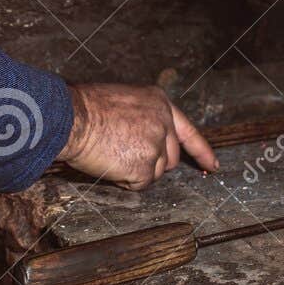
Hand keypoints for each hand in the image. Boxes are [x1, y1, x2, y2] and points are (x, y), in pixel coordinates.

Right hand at [57, 84, 217, 189]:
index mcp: (159, 103)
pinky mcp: (145, 166)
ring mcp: (156, 145)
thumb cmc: (86, 108)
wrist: (71, 118)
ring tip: (112, 153)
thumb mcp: (124, 100)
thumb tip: (144, 138)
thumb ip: (143, 118)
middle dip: (152, 163)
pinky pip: (140, 184)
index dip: (202, 152)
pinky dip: (125, 180)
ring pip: (155, 172)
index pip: (189, 131)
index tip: (212, 166)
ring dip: (135, 171)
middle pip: (170, 158)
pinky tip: (110, 164)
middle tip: (124, 156)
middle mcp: (163, 123)